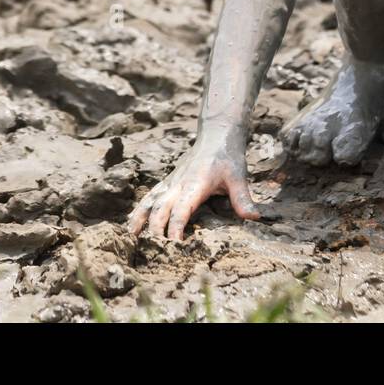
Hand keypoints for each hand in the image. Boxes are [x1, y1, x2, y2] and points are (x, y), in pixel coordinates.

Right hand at [127, 129, 265, 239]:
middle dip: (154, 230)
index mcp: (194, 185)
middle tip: (150, 251)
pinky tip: (131, 223)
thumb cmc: (228, 156)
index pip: (180, 211)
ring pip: (150, 202)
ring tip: (130, 238)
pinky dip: (139, 209)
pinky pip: (150, 196)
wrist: (216, 134)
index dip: (175, 229)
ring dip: (139, 219)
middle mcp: (178, 184)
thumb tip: (253, 218)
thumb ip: (243, 198)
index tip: (172, 246)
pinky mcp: (168, 181)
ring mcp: (171, 182)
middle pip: (160, 209)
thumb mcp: (238, 176)